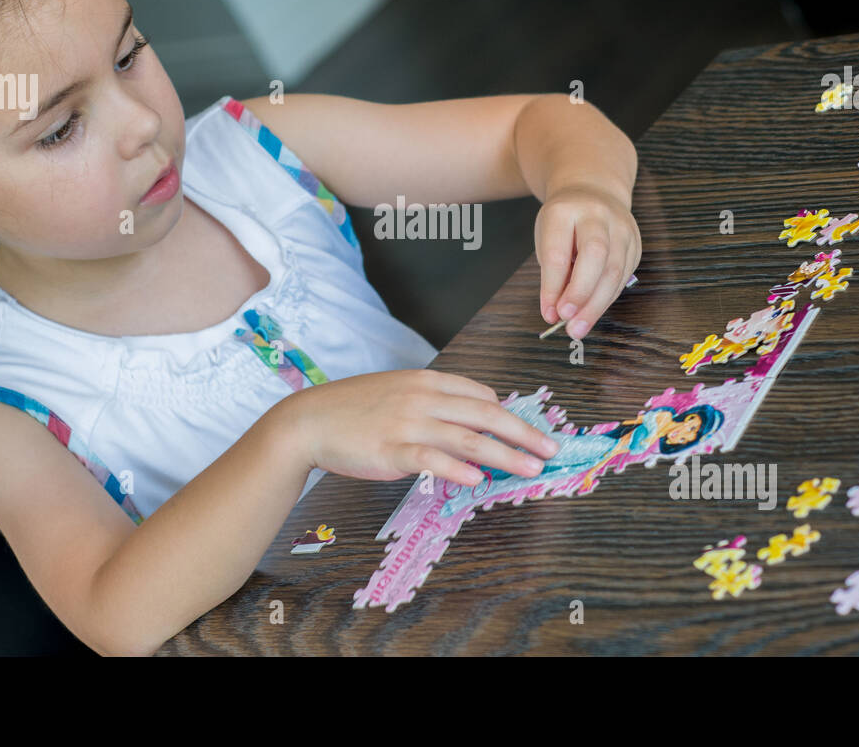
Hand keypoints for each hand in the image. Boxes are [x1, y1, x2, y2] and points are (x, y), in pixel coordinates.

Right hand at [282, 369, 561, 487]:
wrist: (309, 420)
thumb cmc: (353, 409)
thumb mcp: (397, 393)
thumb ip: (433, 403)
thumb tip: (470, 423)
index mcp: (427, 381)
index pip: (480, 395)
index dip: (510, 415)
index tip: (530, 432)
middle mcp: (423, 398)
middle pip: (486, 415)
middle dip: (524, 433)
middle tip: (550, 450)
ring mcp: (408, 423)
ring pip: (469, 438)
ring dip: (506, 455)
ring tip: (531, 469)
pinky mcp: (392, 449)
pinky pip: (432, 459)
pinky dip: (458, 468)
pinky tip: (478, 479)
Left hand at [535, 182, 641, 339]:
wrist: (593, 192)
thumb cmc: (564, 222)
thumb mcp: (548, 238)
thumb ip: (553, 273)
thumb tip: (557, 313)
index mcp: (565, 210)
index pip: (559, 251)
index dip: (552, 286)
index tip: (548, 312)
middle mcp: (597, 215)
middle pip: (595, 255)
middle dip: (580, 293)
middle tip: (567, 320)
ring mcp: (621, 227)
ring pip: (614, 270)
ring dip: (596, 304)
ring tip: (579, 327)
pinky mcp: (635, 243)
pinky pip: (623, 277)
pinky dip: (606, 298)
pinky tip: (593, 312)